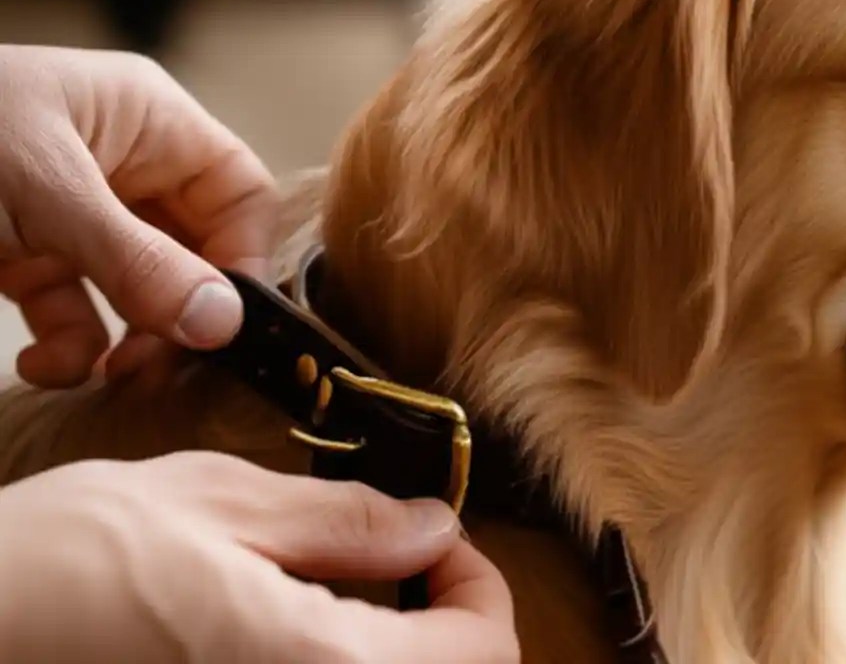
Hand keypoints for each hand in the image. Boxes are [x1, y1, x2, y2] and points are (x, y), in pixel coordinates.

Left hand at [0, 45, 279, 387]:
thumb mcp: (45, 199)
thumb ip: (139, 264)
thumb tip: (225, 325)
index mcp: (145, 120)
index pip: (237, 192)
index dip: (244, 257)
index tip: (226, 323)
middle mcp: (121, 164)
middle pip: (195, 249)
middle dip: (181, 312)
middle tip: (169, 364)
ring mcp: (74, 212)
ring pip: (140, 289)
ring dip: (130, 340)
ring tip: (111, 374)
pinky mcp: (28, 254)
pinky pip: (79, 310)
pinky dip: (70, 347)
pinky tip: (45, 366)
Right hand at [0, 452, 518, 662]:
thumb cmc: (55, 568)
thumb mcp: (211, 505)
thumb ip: (340, 520)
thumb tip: (430, 522)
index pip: (481, 650)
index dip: (478, 583)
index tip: (439, 538)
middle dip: (447, 625)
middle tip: (403, 565)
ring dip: (403, 652)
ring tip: (352, 595)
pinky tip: (300, 632)